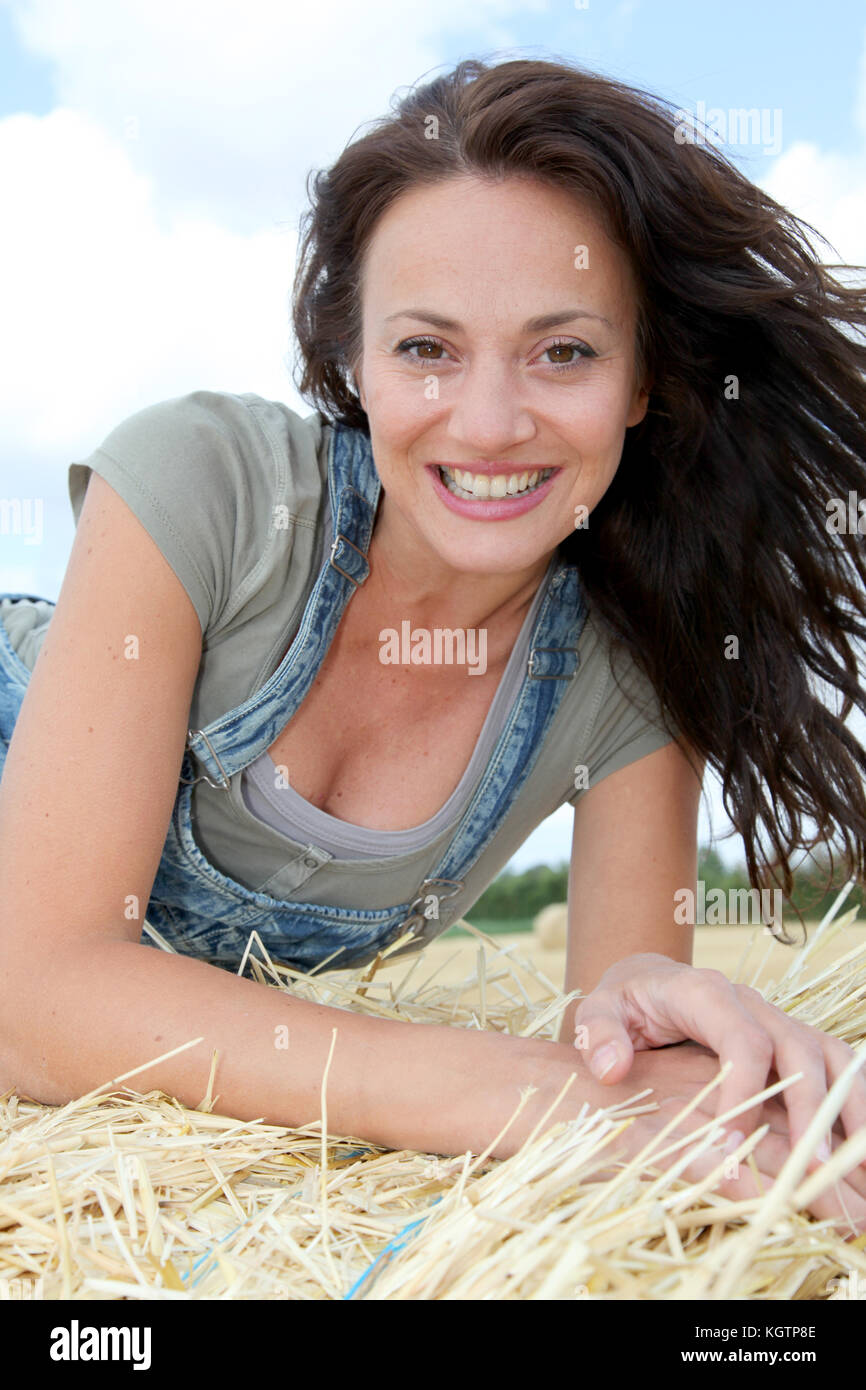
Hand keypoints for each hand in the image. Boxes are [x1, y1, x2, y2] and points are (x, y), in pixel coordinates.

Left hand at [570, 952, 865, 1178]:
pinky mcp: (791, 1040)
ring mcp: (777, 1020)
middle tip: (809, 1169)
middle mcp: (751, 1002)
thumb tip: (612, 1068)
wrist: (650, 980)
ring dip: (845, 1106)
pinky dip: (852, 1101)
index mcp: (705, 992)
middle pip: (797, 1048)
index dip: (744, 1092)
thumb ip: (598, 1034)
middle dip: (808, 1108)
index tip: (730, 1143)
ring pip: (829, 1054)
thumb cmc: (626, 1003)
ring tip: (847, 1164)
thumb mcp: (598, 1010)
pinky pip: (835, 1065)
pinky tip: (854, 1148)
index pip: (742, 1039)